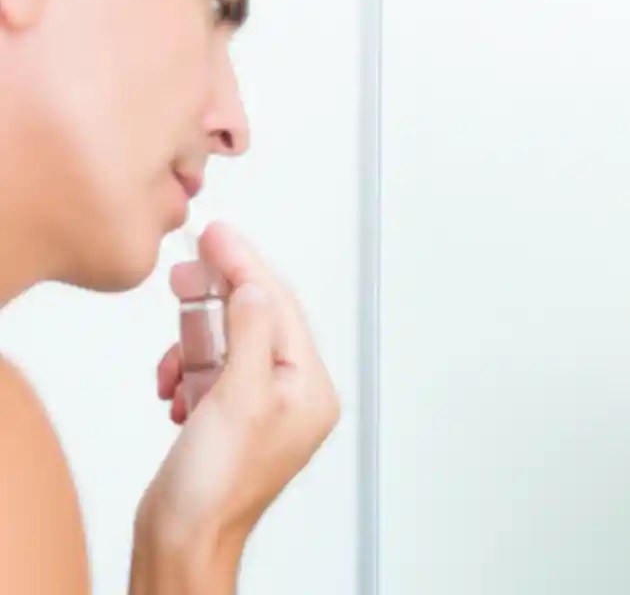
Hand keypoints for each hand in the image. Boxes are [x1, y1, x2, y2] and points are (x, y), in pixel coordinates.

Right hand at [141, 222, 339, 550]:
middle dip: (219, 296)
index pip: (282, 308)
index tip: (220, 236)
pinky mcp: (230, 419)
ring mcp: (261, 407)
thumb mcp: (238, 396)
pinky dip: (187, 371)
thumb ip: (251, 334)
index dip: (248, 266)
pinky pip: (210, 372)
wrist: (183, 539)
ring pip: (229, 344)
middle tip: (188, 270)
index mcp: (311, 389)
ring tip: (174, 354)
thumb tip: (257, 286)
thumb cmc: (216, 487)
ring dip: (195, 341)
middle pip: (258, 320)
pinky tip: (173, 390)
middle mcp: (293, 395)